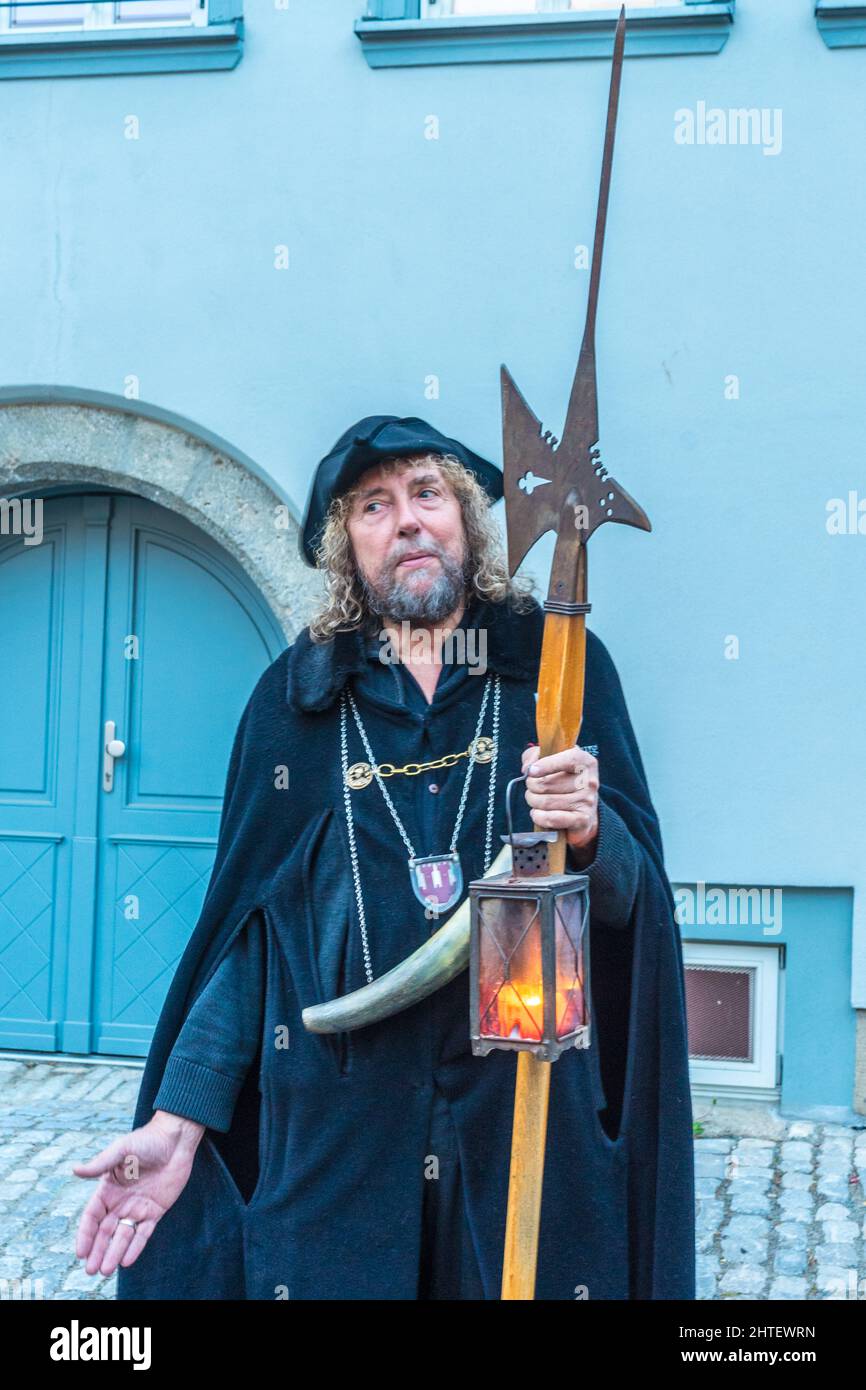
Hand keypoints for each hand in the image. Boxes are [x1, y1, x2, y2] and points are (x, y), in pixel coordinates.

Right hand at [72, 1110, 204, 1275]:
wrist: (175, 1140)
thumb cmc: (146, 1140)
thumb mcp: (121, 1149)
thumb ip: (100, 1164)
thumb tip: (75, 1170)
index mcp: (108, 1188)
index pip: (92, 1216)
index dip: (85, 1234)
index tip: (80, 1252)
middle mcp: (120, 1201)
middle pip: (105, 1231)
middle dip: (97, 1250)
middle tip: (90, 1270)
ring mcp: (138, 1207)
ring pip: (123, 1236)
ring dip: (114, 1253)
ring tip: (106, 1270)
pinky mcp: (156, 1210)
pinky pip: (144, 1233)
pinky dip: (135, 1247)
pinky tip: (127, 1261)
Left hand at [521, 743, 599, 863]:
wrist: (581, 810)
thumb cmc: (562, 781)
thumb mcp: (550, 760)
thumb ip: (535, 755)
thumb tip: (527, 768)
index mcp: (585, 762)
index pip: (569, 759)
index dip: (547, 764)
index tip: (531, 771)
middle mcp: (589, 781)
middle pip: (547, 783)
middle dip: (531, 786)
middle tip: (531, 787)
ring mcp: (587, 802)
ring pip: (546, 802)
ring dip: (533, 802)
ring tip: (535, 800)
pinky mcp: (582, 820)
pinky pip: (551, 818)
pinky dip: (538, 816)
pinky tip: (538, 813)